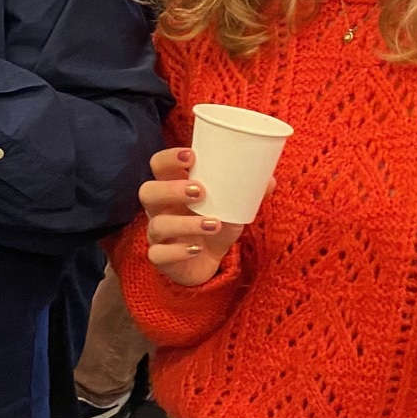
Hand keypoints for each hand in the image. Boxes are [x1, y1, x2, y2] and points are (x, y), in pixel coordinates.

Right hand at [138, 147, 248, 286]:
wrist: (208, 261)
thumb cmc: (214, 223)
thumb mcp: (232, 206)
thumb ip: (247, 191)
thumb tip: (269, 180)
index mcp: (172, 187)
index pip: (159, 165)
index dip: (169, 158)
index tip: (191, 156)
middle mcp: (160, 208)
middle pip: (148, 191)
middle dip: (171, 189)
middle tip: (200, 190)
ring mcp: (157, 233)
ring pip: (157, 225)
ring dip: (184, 223)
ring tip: (213, 224)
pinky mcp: (160, 257)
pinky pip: (158, 254)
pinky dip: (177, 251)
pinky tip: (196, 249)